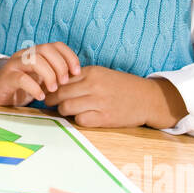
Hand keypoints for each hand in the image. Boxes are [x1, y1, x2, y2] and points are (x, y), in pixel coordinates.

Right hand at [0, 42, 81, 107]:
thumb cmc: (20, 87)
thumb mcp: (40, 79)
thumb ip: (54, 74)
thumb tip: (76, 77)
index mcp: (35, 54)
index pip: (56, 45)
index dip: (69, 56)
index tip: (77, 72)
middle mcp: (25, 55)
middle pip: (46, 49)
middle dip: (60, 65)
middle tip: (65, 82)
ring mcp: (14, 65)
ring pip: (34, 60)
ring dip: (48, 74)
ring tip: (53, 89)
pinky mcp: (6, 78)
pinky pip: (21, 78)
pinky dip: (34, 87)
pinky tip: (40, 96)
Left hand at [43, 66, 187, 129]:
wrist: (147, 99)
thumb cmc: (122, 86)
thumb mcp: (102, 74)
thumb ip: (81, 78)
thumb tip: (56, 84)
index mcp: (92, 72)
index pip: (61, 78)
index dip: (51, 86)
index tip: (46, 90)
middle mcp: (94, 85)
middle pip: (60, 93)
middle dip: (51, 99)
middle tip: (48, 102)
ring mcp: (99, 102)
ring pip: (66, 107)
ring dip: (63, 110)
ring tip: (65, 110)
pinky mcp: (104, 118)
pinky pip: (80, 120)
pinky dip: (78, 120)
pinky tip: (81, 117)